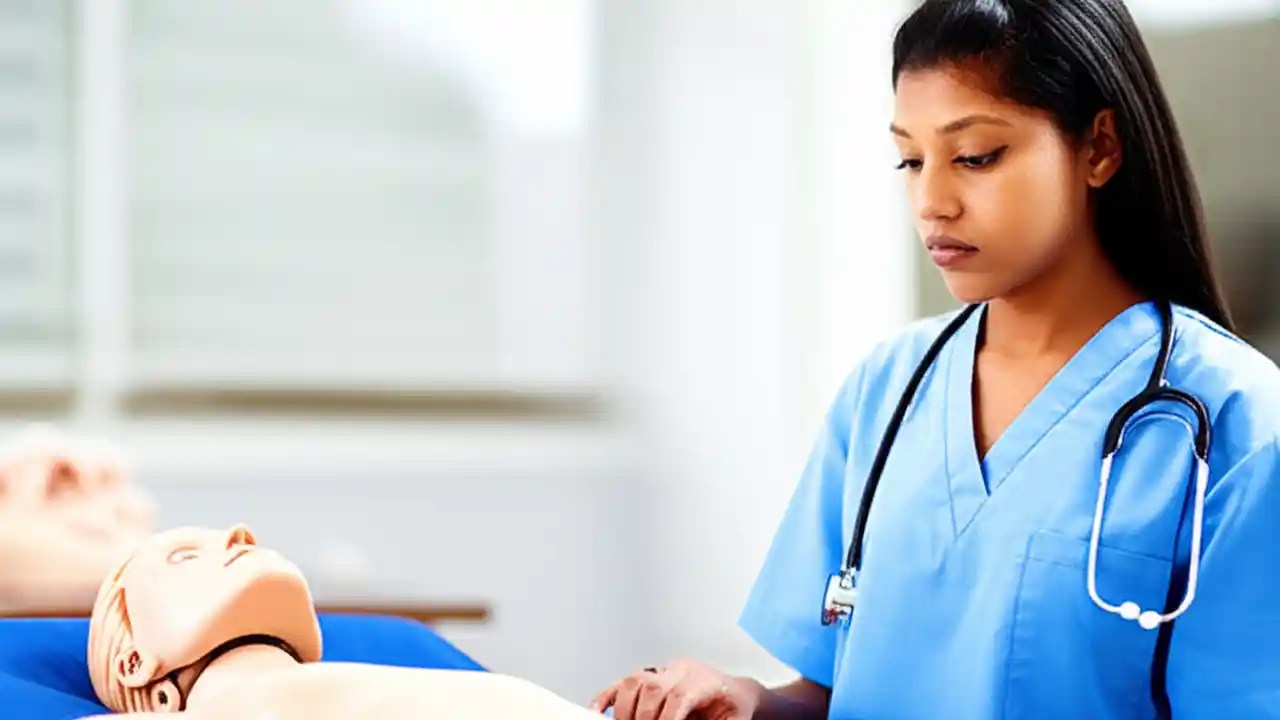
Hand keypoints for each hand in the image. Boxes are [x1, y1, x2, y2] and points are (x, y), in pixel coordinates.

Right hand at [589, 659, 765, 719]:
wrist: (735, 692)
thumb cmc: (733, 708)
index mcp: (703, 681)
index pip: (679, 696)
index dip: (667, 718)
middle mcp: (681, 670)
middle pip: (653, 688)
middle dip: (643, 717)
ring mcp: (663, 670)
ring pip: (634, 680)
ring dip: (624, 709)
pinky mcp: (650, 674)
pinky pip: (623, 681)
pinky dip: (607, 696)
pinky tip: (597, 711)